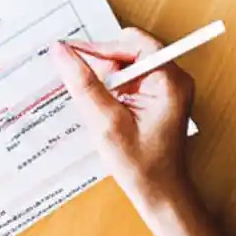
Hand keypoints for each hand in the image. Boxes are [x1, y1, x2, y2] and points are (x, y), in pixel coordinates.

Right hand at [52, 27, 228, 235]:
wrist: (160, 194)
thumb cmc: (141, 165)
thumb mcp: (106, 122)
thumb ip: (83, 83)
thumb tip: (61, 52)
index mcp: (169, 79)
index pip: (132, 42)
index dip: (101, 48)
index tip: (74, 56)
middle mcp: (173, 77)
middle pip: (129, 49)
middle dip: (104, 66)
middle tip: (88, 89)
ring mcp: (168, 86)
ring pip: (126, 64)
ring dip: (107, 80)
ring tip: (100, 107)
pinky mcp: (159, 96)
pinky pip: (130, 78)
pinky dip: (113, 90)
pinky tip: (107, 110)